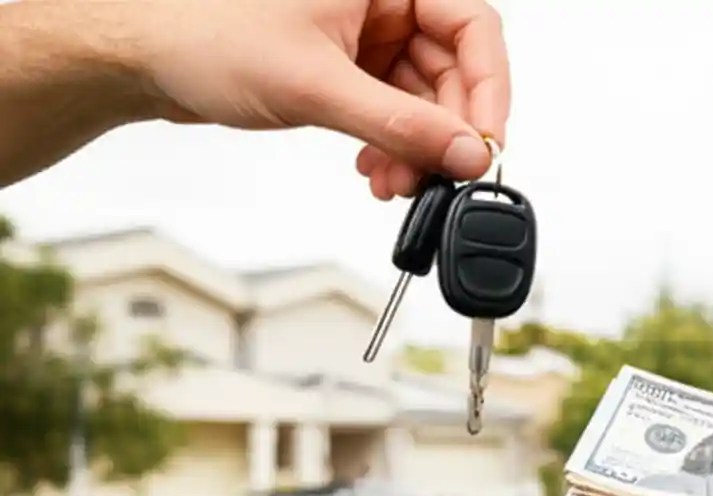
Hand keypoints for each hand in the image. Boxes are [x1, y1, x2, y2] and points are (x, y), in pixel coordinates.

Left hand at [132, 0, 508, 199]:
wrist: (145, 60)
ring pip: (425, 96)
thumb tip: (466, 152)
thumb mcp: (317, 86)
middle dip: (445, 130)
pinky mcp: (349, 65)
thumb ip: (402, 125)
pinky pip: (395, 109)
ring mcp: (366, 33)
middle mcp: (382, 0)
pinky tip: (375, 169)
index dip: (489, 87)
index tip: (485, 142)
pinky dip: (392, 145)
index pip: (473, 25)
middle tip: (438, 175)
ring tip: (395, 181)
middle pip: (453, 68)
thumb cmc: (206, 38)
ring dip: (416, 147)